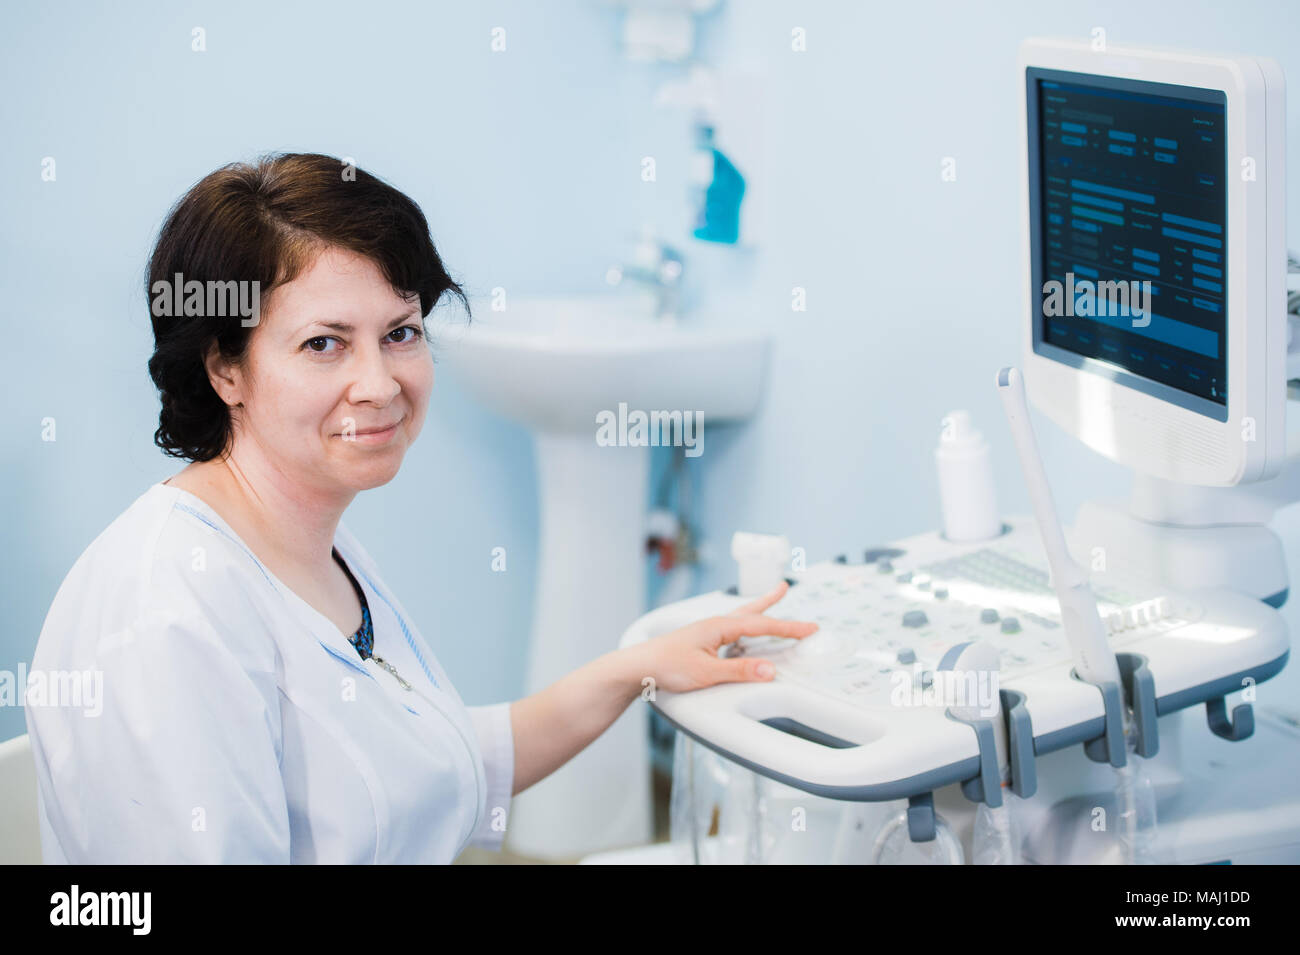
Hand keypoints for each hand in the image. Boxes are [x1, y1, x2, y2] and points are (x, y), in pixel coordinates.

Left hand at [631, 581, 817, 694]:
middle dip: (771, 603)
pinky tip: (745, 636)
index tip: (809, 629)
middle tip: (786, 589)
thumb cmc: (666, 666)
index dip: (788, 627)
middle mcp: (714, 625)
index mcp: (719, 626)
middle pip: (751, 612)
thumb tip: (770, 670)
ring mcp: (708, 632)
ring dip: (759, 611)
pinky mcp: (702, 642)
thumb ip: (739, 672)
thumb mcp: (707, 672)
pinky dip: (746, 629)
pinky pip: (732, 632)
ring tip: (772, 600)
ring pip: (741, 619)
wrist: (637, 668)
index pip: (761, 625)